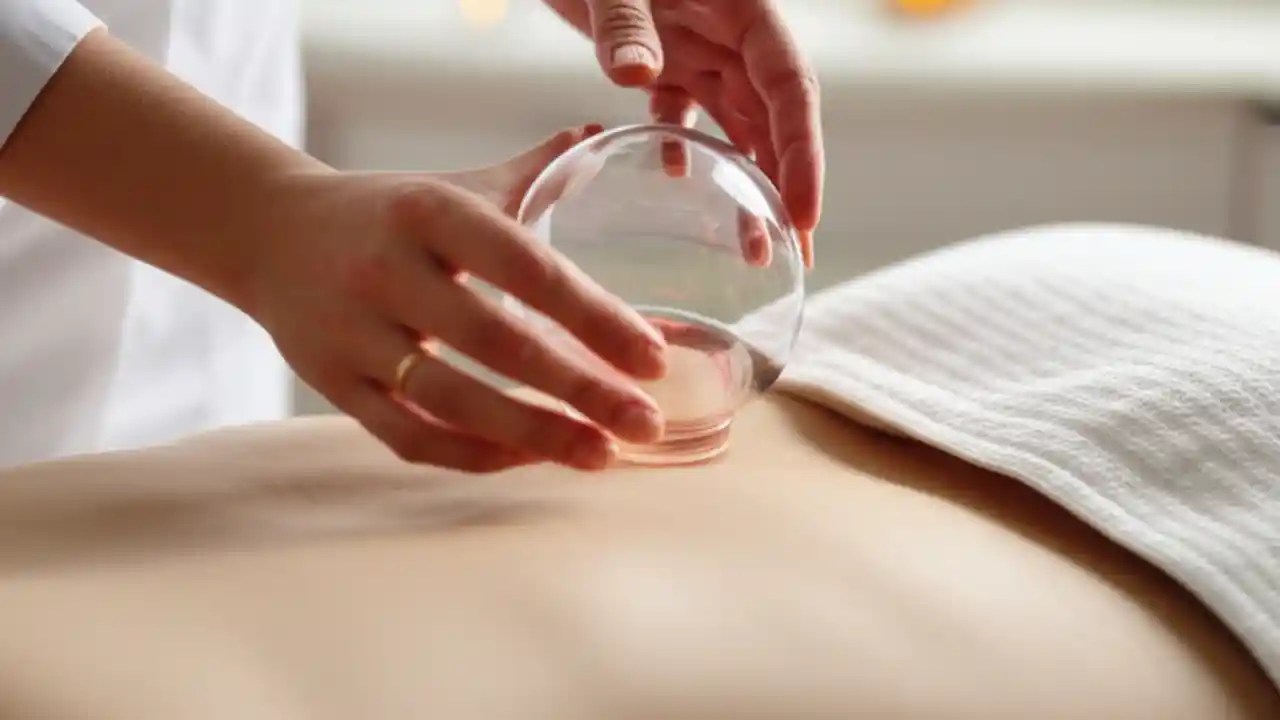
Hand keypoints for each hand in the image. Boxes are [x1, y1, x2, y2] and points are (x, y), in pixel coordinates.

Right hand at [246, 126, 666, 472]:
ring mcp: (353, 333)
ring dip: (535, 435)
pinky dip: (473, 456)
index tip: (654, 358)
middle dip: (581, 390)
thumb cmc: (385, 211)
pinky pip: (408, 436)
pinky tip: (529, 460)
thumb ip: (529, 172)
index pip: (527, 267)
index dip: (595, 317)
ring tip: (602, 455)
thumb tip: (599, 134)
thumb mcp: (450, 186)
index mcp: (429, 211)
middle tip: (646, 422)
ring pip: (452, 401)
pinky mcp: (330, 384)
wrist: (269, 231)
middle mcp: (386, 269)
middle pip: (496, 342)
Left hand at [542, 0, 823, 265]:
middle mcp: (730, 33)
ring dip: (748, 181)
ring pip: (738, 125)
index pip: (790, 87)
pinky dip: (686, 149)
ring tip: (754, 245)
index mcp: (742, 9)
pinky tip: (679, 179)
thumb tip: (637, 75)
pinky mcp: (663, 58)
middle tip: (798, 253)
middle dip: (789, 185)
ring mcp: (699, 47)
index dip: (803, 152)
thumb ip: (624, 21)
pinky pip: (687, 114)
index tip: (805, 212)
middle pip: (775, 117)